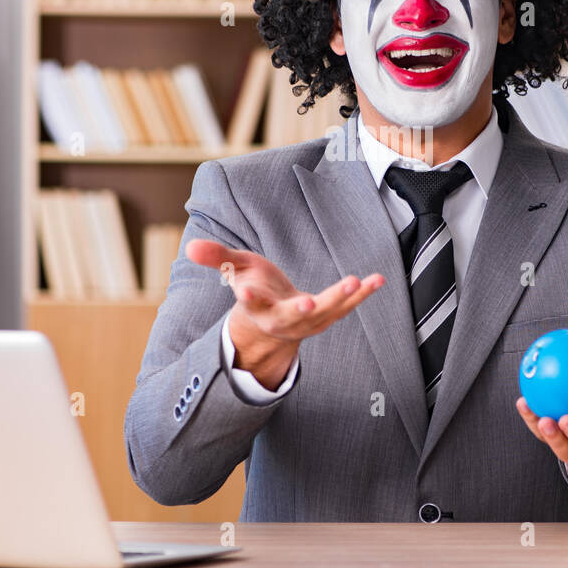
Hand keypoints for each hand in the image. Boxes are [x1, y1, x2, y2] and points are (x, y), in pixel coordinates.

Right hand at [186, 238, 383, 389]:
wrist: (276, 321)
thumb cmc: (257, 288)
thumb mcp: (237, 269)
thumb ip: (218, 258)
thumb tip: (190, 246)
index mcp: (258, 308)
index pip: (251, 304)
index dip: (248, 298)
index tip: (244, 290)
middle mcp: (283, 319)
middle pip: (290, 317)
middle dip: (299, 311)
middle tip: (308, 304)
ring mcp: (308, 321)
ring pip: (325, 313)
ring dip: (340, 300)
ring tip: (354, 283)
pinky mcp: (328, 316)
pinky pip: (347, 306)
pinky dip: (362, 294)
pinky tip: (378, 279)